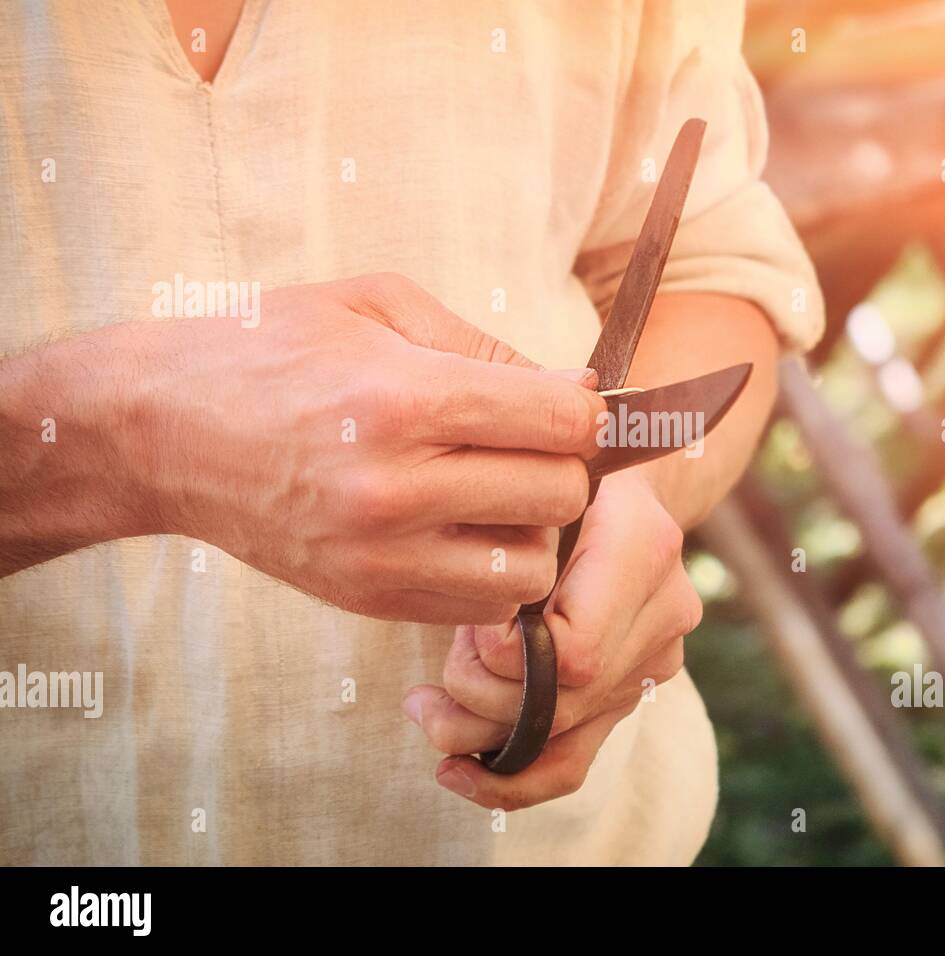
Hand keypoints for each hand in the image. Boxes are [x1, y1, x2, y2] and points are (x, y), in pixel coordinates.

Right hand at [115, 272, 604, 622]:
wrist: (162, 431)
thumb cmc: (266, 349)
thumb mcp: (374, 306)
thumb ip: (486, 346)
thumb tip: (578, 390)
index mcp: (404, 399)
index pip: (563, 422)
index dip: (583, 410)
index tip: (565, 404)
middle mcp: (396, 487)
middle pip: (559, 496)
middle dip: (563, 466)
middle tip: (530, 447)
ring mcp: (379, 556)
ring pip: (530, 568)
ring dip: (532, 531)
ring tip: (496, 494)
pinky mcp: (367, 598)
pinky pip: (480, 606)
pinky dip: (490, 570)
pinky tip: (460, 529)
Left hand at [402, 470, 702, 808]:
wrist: (612, 479)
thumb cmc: (550, 468)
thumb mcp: (525, 475)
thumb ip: (510, 531)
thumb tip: (485, 629)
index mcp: (645, 547)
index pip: (574, 652)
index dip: (506, 658)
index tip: (472, 625)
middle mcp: (664, 611)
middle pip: (562, 703)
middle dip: (479, 693)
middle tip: (444, 656)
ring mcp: (652, 659)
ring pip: (560, 738)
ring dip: (477, 732)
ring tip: (426, 706)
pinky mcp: (630, 691)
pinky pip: (574, 761)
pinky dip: (512, 778)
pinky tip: (456, 773)